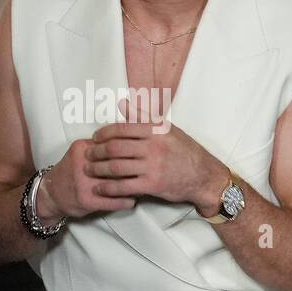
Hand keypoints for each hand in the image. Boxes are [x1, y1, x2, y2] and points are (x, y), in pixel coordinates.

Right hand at [35, 138, 136, 221]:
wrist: (51, 193)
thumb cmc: (72, 170)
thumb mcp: (82, 151)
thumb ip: (101, 145)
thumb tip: (128, 137)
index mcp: (84, 148)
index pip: (112, 144)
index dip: (131, 147)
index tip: (146, 150)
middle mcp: (83, 164)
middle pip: (115, 162)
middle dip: (135, 166)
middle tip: (151, 168)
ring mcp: (84, 183)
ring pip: (115, 183)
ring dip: (133, 185)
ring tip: (145, 186)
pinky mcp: (86, 200)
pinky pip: (111, 201)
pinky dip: (125, 201)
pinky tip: (133, 201)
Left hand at [85, 97, 228, 215]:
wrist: (203, 175)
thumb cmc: (185, 150)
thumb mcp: (167, 128)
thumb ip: (143, 116)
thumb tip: (122, 103)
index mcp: (155, 130)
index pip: (122, 129)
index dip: (104, 133)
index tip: (94, 138)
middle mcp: (153, 147)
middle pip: (115, 148)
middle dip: (96, 152)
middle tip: (88, 154)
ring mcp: (152, 166)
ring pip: (116, 167)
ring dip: (98, 169)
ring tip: (89, 170)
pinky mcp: (152, 185)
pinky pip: (124, 186)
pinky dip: (108, 188)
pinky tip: (99, 188)